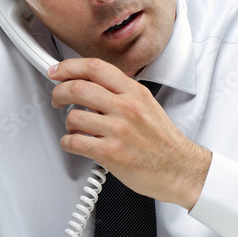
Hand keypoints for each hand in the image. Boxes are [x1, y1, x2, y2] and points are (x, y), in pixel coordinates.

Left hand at [48, 58, 211, 209]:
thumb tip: (92, 86)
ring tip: (75, 128)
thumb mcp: (148, 105)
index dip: (69, 67)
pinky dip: (68, 142)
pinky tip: (76, 144)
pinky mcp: (110, 153)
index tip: (56, 71)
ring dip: (67, 123)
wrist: (181, 169)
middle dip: (59, 92)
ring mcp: (118, 130)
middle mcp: (126, 108)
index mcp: (134, 92)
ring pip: (73, 116)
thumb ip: (122, 93)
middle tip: (57, 98)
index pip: (94, 67)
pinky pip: (75, 142)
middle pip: (78, 88)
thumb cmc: (164, 142)